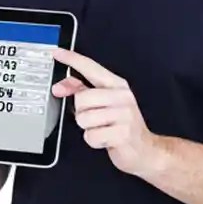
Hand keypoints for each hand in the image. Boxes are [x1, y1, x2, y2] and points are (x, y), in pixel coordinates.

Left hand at [51, 48, 163, 177]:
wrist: (145, 150)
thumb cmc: (123, 126)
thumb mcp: (104, 104)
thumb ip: (82, 90)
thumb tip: (62, 86)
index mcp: (117, 85)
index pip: (91, 67)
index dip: (72, 59)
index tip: (57, 53)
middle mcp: (122, 96)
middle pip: (81, 98)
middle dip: (82, 112)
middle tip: (96, 118)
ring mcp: (124, 115)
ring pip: (84, 118)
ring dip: (88, 128)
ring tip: (102, 129)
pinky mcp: (123, 134)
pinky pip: (91, 136)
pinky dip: (94, 141)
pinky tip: (106, 139)